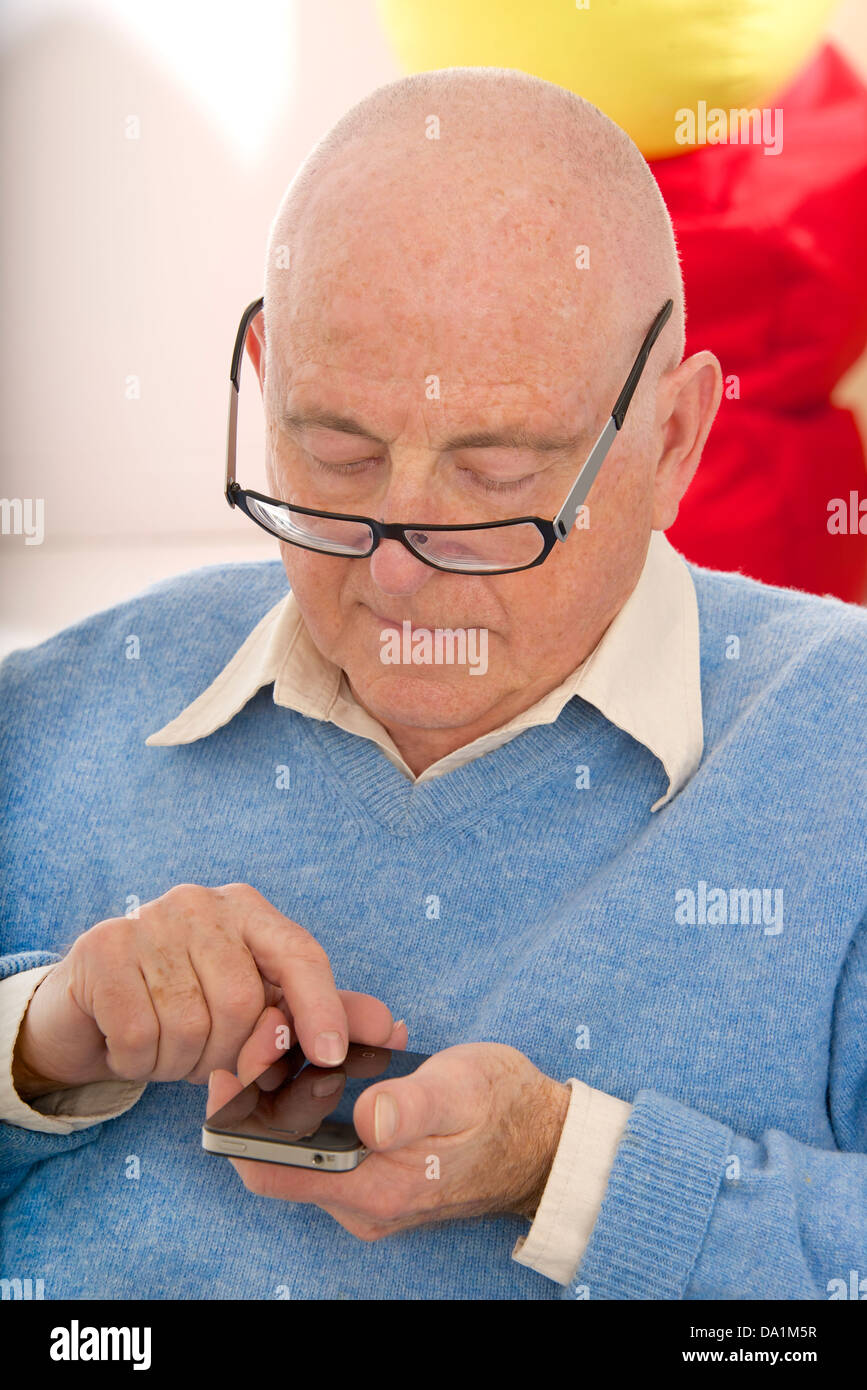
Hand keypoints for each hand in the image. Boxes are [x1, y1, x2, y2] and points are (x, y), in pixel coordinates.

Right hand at [12, 882, 405, 1097]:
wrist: (92, 1004)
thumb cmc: (186, 1002)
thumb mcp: (257, 1007)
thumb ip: (320, 1013)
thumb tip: (390, 1027)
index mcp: (248, 911)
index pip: (299, 953)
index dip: (321, 1006)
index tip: (331, 1057)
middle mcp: (201, 903)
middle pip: (244, 1001)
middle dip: (230, 1054)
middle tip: (210, 1060)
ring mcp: (149, 919)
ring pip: (190, 1024)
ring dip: (181, 1063)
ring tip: (170, 1050)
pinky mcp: (102, 949)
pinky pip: (139, 1034)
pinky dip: (141, 1062)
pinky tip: (135, 1047)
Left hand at [208, 1041, 571, 1237]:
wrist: (546, 1142)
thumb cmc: (507, 1110)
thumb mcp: (463, 1091)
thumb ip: (412, 1106)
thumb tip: (367, 1116)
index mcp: (376, 1188)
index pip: (272, 1171)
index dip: (236, 1124)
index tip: (227, 1067)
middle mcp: (360, 1202)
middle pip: (277, 1154)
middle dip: (264, 1088)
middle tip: (273, 1028)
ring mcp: (365, 1191)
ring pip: (298, 1142)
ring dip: (292, 1086)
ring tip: (306, 1031)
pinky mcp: (374, 1174)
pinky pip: (324, 1139)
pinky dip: (319, 1095)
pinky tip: (336, 1054)